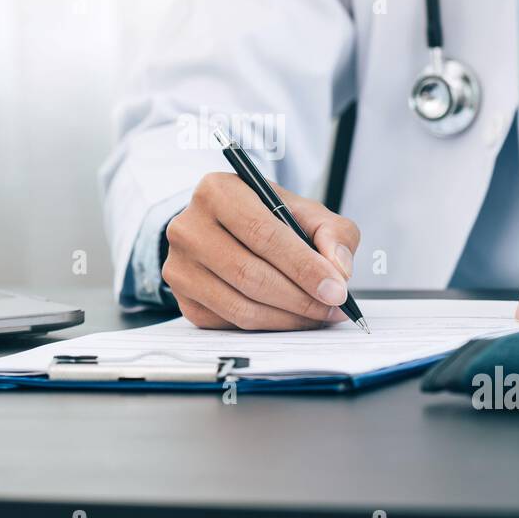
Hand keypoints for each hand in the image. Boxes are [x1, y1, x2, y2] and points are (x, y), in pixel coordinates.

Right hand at [162, 172, 359, 329]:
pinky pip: (229, 322)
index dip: (303, 266)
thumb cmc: (268, 218)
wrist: (226, 230)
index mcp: (218, 191)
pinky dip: (267, 326)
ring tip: (317, 315)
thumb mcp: (305, 212)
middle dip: (300, 297)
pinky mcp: (182, 297)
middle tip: (332, 307)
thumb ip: (332, 233)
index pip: (263, 233)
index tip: (336, 290)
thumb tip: (338, 270)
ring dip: (286, 317)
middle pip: (249, 274)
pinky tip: (289, 317)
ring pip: (240, 305)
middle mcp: (189, 226)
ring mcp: (180, 265)